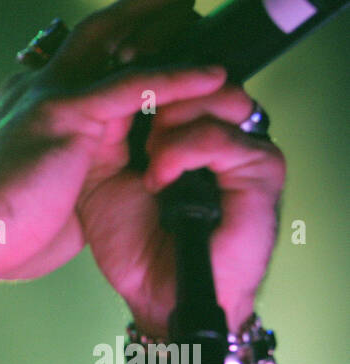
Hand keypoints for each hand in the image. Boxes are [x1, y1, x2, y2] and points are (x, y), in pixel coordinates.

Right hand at [0, 0, 248, 300]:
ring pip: (117, 44)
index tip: (149, 44)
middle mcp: (34, 91)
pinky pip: (133, 85)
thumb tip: (112, 187)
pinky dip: (177, 78)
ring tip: (200, 20)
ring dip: (164, 28)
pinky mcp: (64, 115)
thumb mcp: (47, 197)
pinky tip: (212, 76)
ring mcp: (47, 98)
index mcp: (26, 109)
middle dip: (140, 17)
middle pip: (96, 35)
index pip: (78, 63)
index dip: (116, 47)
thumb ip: (80, 176)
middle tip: (180, 8)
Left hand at [69, 7, 285, 334]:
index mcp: (181, 128)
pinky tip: (161, 181)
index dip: (148, 69)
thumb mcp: (104, 177)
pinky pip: (219, 136)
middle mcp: (214, 129)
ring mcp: (240, 145)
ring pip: (205, 98)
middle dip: (155, 96)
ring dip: (166, 128)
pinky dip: (182, 154)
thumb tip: (107, 81)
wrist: (156, 294)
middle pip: (193, 76)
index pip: (174, 75)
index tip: (116, 73)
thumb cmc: (134, 245)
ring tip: (149, 169)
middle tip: (134, 138)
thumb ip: (107, 129)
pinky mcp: (259, 166)